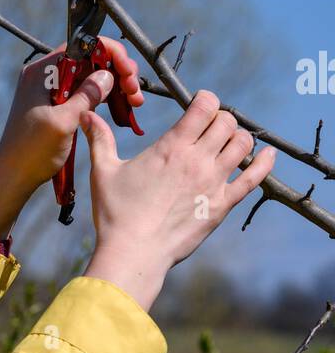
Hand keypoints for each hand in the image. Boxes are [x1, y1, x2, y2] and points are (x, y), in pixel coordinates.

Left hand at [0, 37, 142, 244]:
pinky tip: (121, 110)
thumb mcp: (64, 122)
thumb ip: (87, 95)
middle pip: (89, 60)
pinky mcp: (56, 106)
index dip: (110, 53)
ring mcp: (50, 91)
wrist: (12, 177)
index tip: (129, 71)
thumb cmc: (31, 152)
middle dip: (116, 72)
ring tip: (135, 102)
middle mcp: (45, 76)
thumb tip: (108, 74)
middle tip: (136, 92)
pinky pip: (84, 94)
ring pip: (90, 78)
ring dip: (114, 86)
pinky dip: (103, 99)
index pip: (82, 46)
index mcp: (42, 72)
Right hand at [81, 90, 275, 310]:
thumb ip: (99, 139)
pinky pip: (254, 178)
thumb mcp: (104, 172)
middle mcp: (198, 159)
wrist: (134, 252)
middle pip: (227, 122)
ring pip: (243, 144)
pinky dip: (264, 163)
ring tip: (226, 145)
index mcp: (172, 146)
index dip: (206, 100)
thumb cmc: (116, 213)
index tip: (199, 107)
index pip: (205, 106)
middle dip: (220, 120)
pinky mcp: (222, 205)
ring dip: (238, 138)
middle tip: (209, 130)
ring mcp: (214, 182)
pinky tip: (267, 156)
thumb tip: (85, 115)